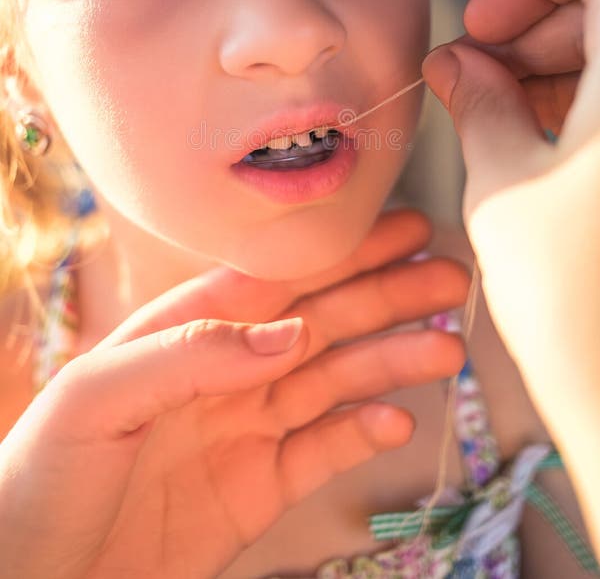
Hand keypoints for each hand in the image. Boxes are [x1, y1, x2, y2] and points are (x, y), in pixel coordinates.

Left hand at [0, 207, 467, 578]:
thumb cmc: (38, 478)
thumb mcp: (94, 397)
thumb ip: (189, 352)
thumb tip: (288, 332)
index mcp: (184, 331)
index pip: (277, 278)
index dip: (341, 251)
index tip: (402, 229)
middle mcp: (225, 370)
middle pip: (320, 321)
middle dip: (385, 296)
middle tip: (449, 278)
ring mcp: (246, 427)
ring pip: (333, 380)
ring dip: (391, 361)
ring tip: (446, 349)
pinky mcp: (259, 487)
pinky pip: (323, 452)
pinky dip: (363, 433)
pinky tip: (397, 420)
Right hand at [422, 0, 599, 555]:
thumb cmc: (571, 302)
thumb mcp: (503, 184)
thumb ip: (477, 100)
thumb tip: (453, 59)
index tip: (483, 25)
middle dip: (537, 24)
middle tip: (477, 78)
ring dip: (560, 62)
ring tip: (499, 112)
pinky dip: (587, 100)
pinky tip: (540, 136)